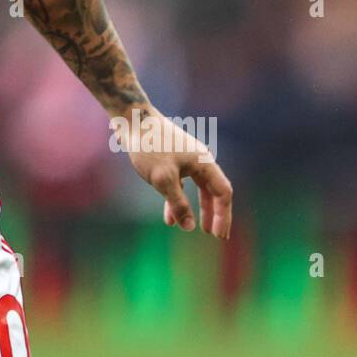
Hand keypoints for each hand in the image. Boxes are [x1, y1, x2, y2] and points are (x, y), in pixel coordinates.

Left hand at [111, 109, 232, 239]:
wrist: (132, 120)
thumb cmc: (149, 147)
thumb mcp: (163, 180)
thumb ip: (178, 204)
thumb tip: (190, 227)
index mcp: (204, 162)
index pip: (223, 193)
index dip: (224, 216)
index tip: (219, 236)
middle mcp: (199, 160)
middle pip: (213, 191)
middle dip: (213, 214)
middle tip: (215, 236)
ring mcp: (185, 160)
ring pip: (196, 189)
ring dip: (195, 209)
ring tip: (193, 228)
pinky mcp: (171, 160)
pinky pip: (180, 184)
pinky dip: (176, 200)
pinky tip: (168, 218)